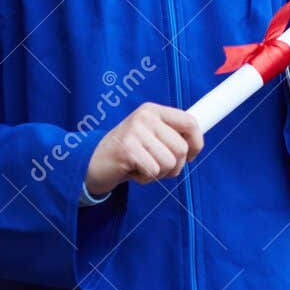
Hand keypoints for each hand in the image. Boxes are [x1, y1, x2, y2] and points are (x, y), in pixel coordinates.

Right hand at [83, 102, 204, 197]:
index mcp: (154, 110)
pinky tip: (134, 172)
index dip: (197, 143)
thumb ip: (171, 136)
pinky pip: (154, 171)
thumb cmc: (128, 153)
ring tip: (144, 168)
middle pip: (181, 148)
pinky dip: (146, 179)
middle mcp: (145, 116)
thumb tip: (197, 144)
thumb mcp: (150, 137)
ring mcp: (135, 131)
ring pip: (169, 162)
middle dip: (174, 166)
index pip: (191, 122)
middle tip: (157, 167)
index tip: (190, 156)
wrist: (92, 163)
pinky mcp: (127, 149)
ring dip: (160, 173)